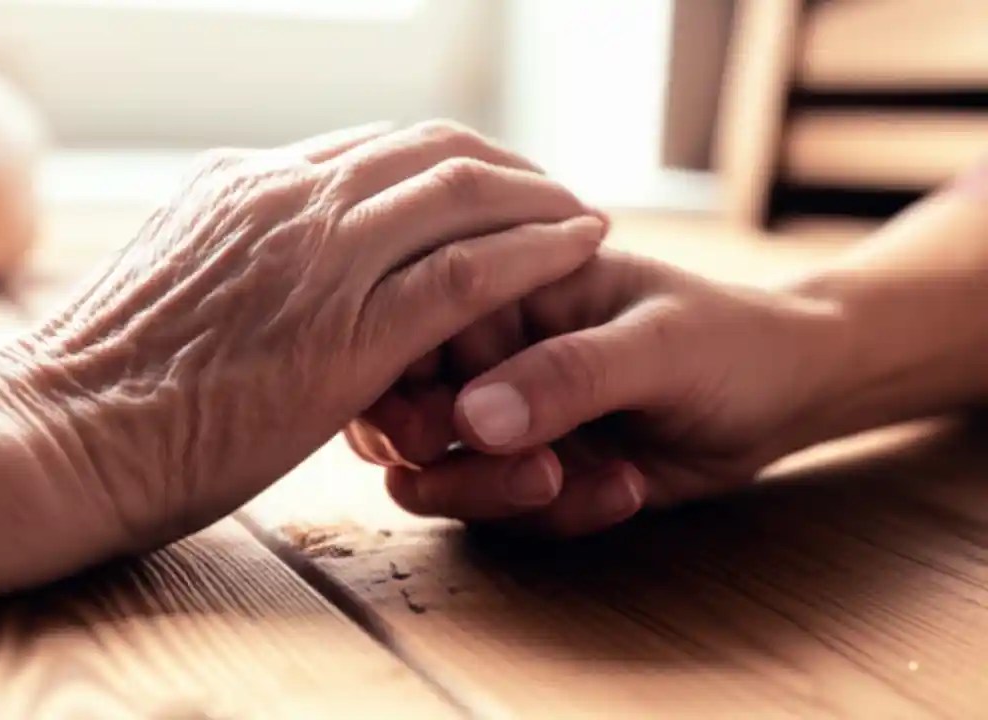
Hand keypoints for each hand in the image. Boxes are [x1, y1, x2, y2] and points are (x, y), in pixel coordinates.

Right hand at [0, 121, 606, 552]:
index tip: (487, 190)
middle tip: (554, 195)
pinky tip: (580, 249)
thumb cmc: (96, 391)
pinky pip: (467, 268)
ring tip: (584, 218)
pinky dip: (535, 250)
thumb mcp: (167, 291)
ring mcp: (318, 256)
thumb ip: (229, 263)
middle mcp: (285, 198)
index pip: (371, 150)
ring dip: (537, 199)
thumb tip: (263, 274)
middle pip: (429, 150)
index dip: (443, 166)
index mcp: (239, 185)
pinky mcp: (347, 331)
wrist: (52, 438)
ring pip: (462, 193)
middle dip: (504, 169)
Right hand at [348, 249, 847, 535]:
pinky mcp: (532, 467)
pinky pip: (504, 511)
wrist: (786, 395)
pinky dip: (558, 516)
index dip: (412, 390)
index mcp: (510, 286)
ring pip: (444, 476)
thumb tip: (470, 421)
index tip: (439, 434)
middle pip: (412, 417)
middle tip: (535, 477)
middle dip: (459, 465)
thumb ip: (567, 375)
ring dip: (502, 498)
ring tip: (574, 485)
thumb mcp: (659, 346)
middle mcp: (494, 351)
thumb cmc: (731, 341)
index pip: (419, 334)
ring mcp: (509, 415)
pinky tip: (625, 490)